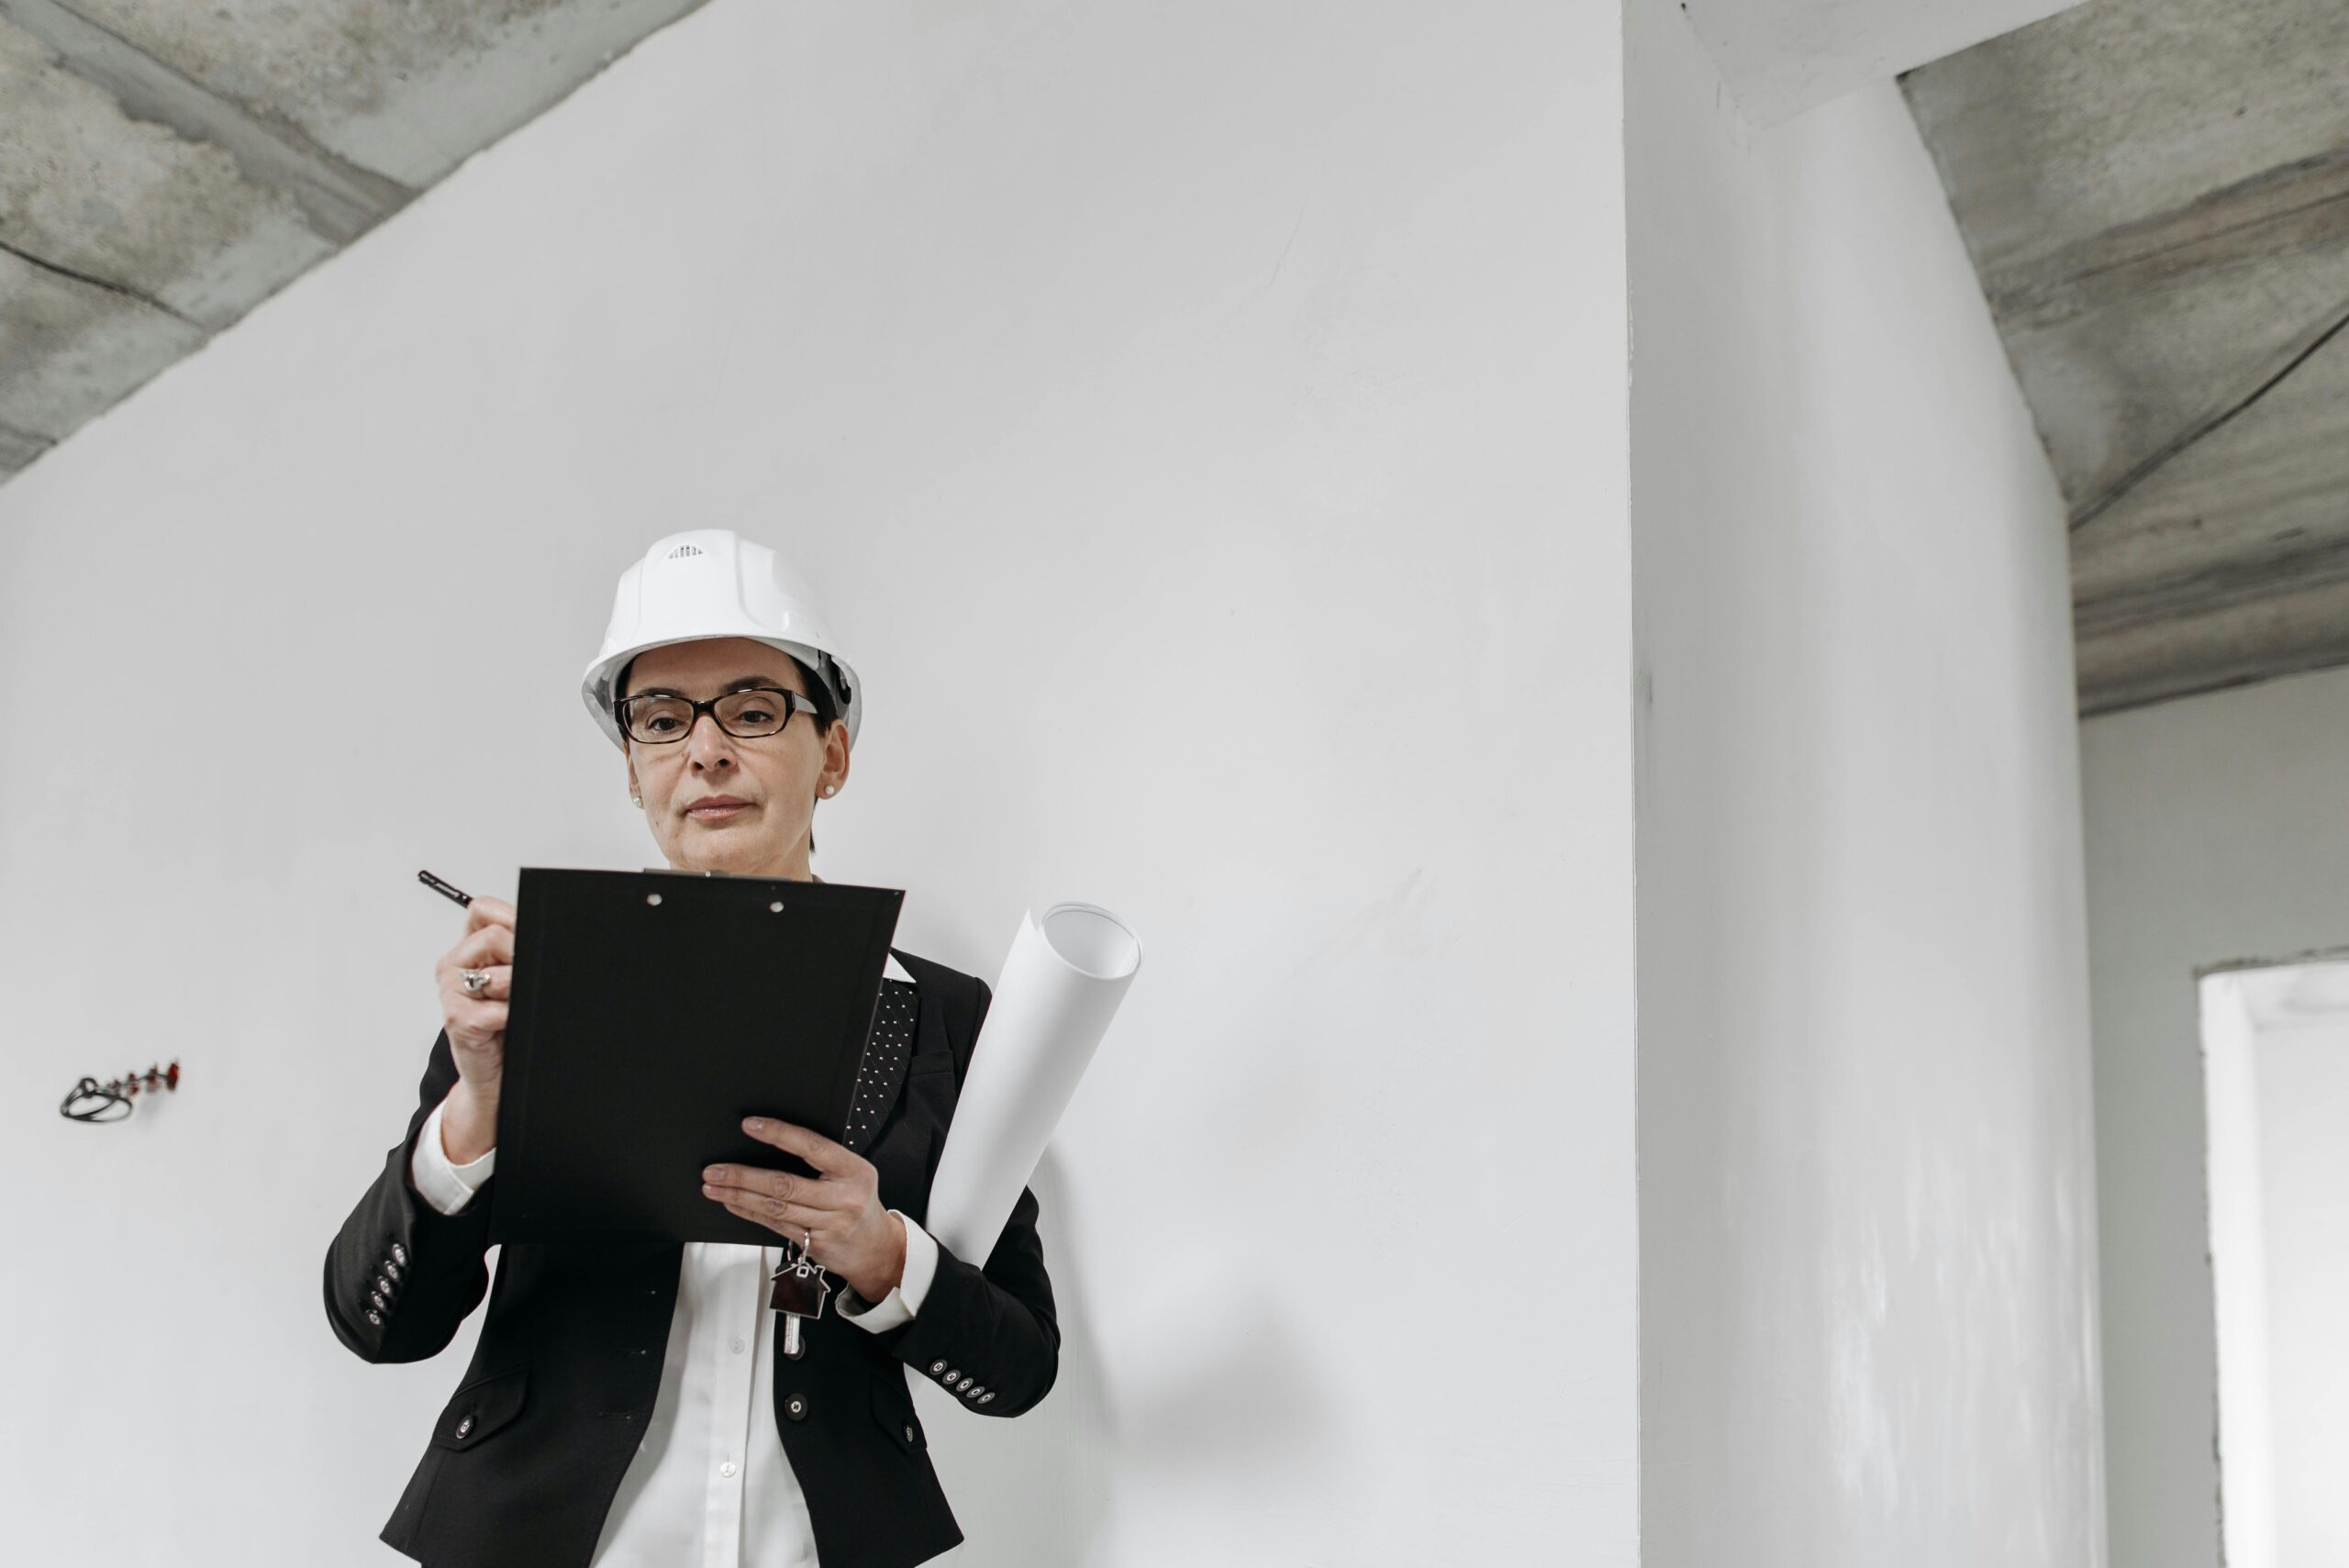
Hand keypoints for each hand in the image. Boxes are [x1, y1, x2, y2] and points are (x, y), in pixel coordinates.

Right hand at [434, 894, 514, 1162]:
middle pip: (494, 936)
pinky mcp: (457, 1020)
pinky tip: (509, 1025)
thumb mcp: (516, 982)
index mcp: (467, 950)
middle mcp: (453, 967)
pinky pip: (499, 1008)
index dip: (510, 919)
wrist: (492, 1076)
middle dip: (521, 957)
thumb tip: (550, 930)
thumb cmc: (505, 1027)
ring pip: (500, 972)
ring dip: (519, 991)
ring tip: (514, 1009)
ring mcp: (451, 993)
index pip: (482, 909)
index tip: (527, 943)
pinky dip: (513, 1017)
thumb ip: (520, 952)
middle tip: (526, 983)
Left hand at [702, 1118, 905, 1301]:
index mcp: (854, 1171)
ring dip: (739, 1196)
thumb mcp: (853, 1173)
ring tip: (714, 1186)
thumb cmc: (858, 1201)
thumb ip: (822, 1160)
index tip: (751, 1126)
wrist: (875, 1248)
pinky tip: (732, 1203)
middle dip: (744, 1176)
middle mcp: (842, 1198)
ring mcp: (828, 1224)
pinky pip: (775, 1225)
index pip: (812, 1146)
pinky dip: (749, 1212)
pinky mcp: (813, 1243)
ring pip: (775, 1207)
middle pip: (785, 1184)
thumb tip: (775, 1140)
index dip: (779, 1134)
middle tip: (715, 1170)